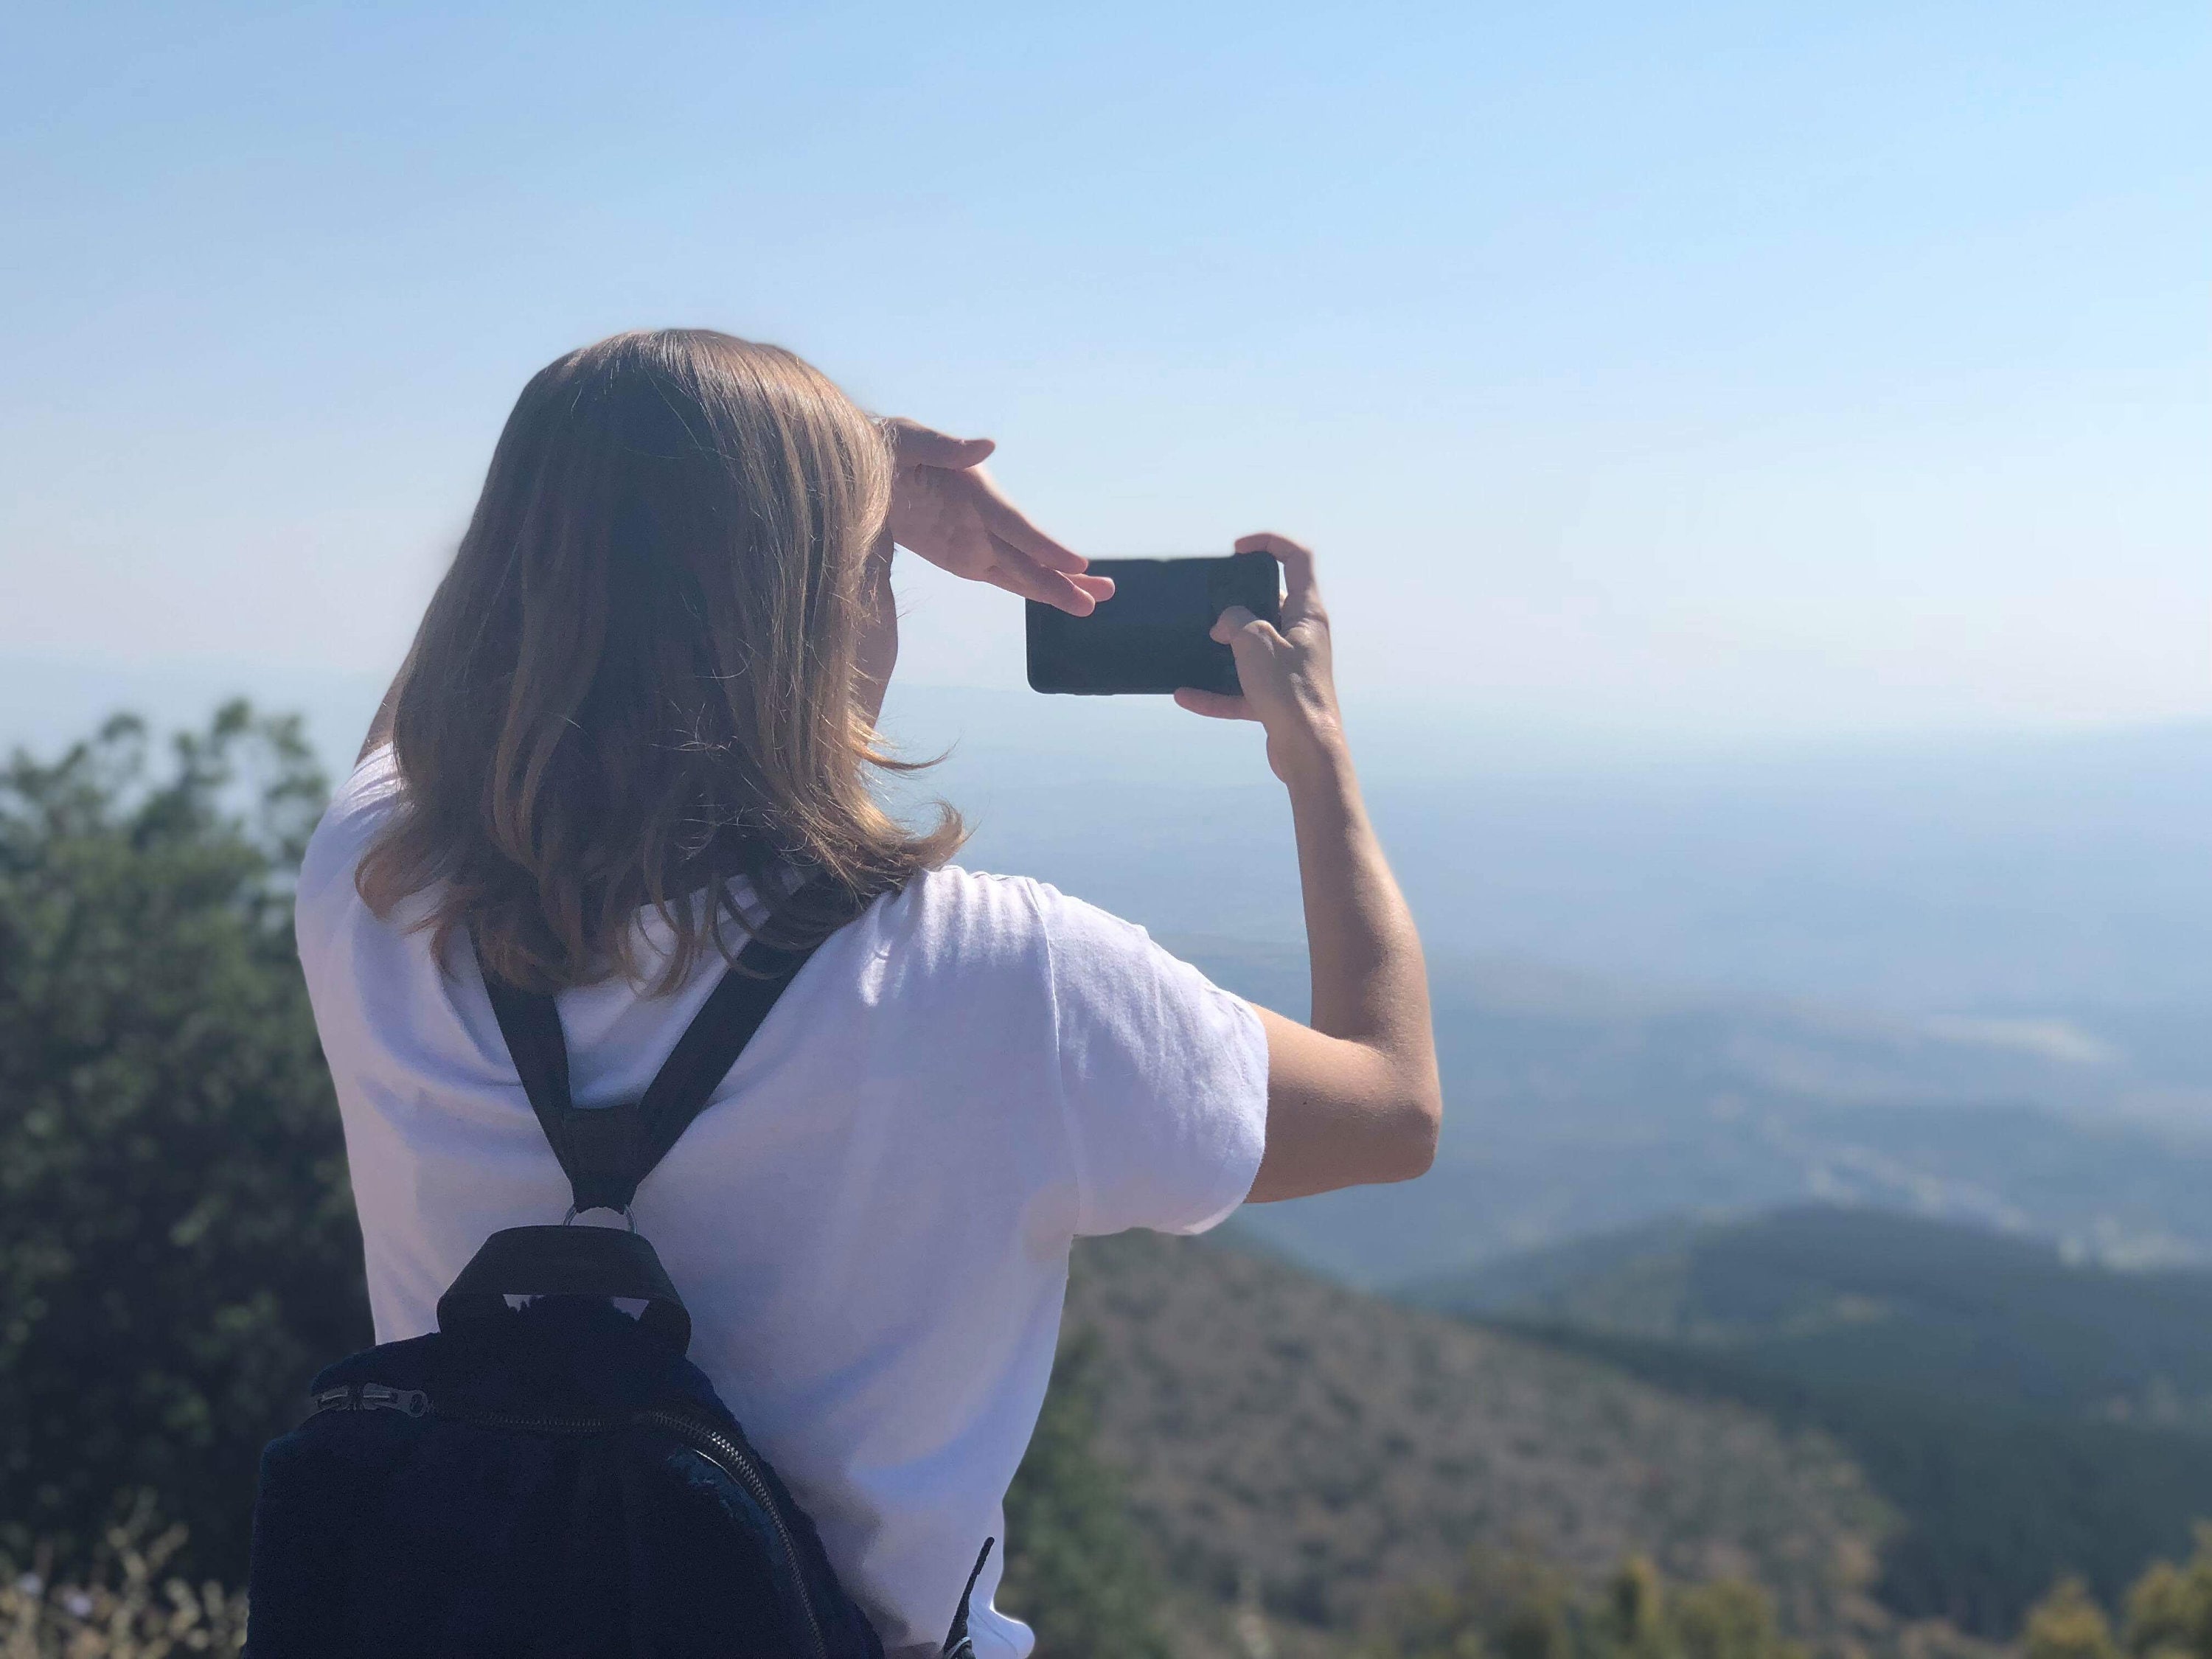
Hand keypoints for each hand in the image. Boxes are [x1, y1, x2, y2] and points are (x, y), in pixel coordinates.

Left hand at [882, 418, 1114, 614]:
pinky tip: (1056, 598)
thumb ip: (944, 447)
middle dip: (1064, 577)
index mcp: (974, 490)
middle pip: (1029, 555)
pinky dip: (1026, 588)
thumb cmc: (881, 446)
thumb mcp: (907, 441)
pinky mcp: (961, 556)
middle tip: (1105, 594)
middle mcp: (983, 518)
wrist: (857, 468)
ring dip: (1055, 588)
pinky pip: (999, 576)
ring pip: (1022, 570)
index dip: (1044, 545)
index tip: (1077, 563)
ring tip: (1090, 606)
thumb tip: (986, 447)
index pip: (1015, 524)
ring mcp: (975, 539)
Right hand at [1173, 532, 1345, 784]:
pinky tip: (1186, 695)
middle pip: (1270, 604)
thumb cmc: (1291, 691)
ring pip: (1252, 648)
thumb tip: (1225, 623)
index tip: (1238, 549)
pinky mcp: (1276, 698)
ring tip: (1197, 645)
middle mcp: (1301, 637)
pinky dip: (1215, 692)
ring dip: (1224, 649)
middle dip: (1238, 604)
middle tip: (1211, 606)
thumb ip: (1236, 620)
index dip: (1270, 543)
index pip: (1297, 559)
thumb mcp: (1255, 641)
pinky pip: (1240, 689)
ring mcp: (1289, 668)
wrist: (1307, 750)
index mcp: (1307, 613)